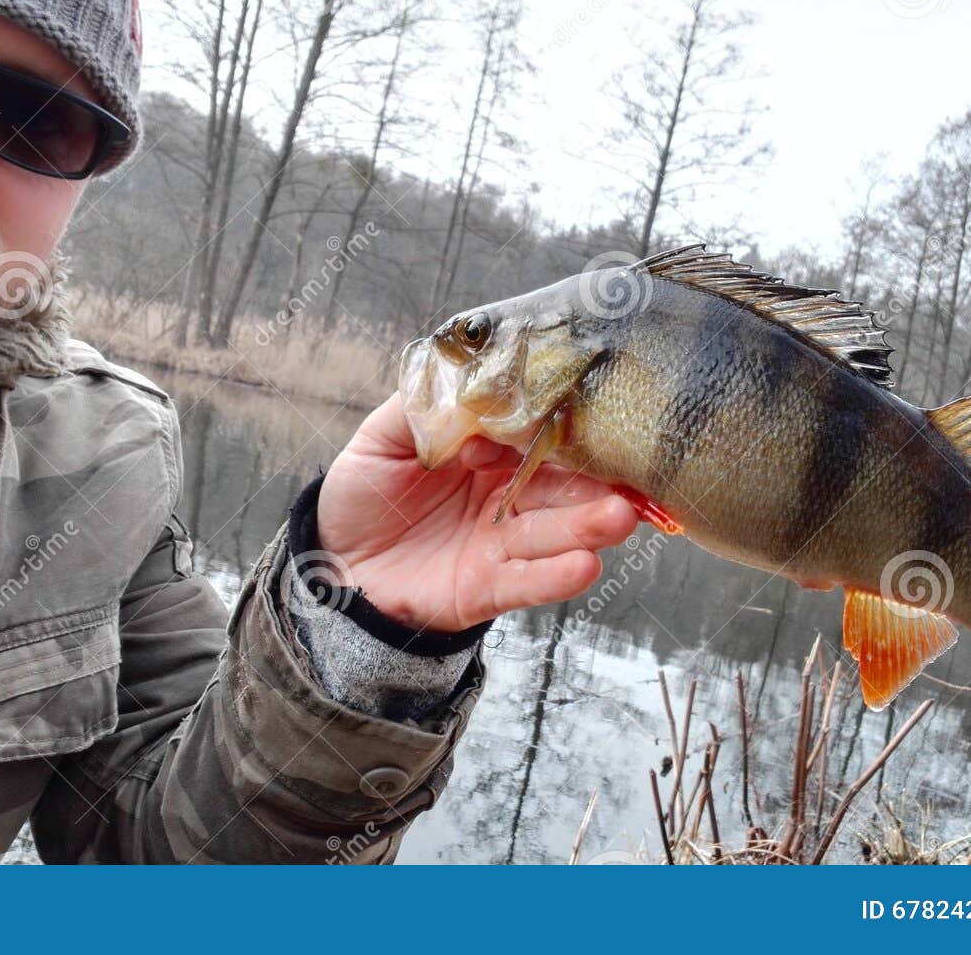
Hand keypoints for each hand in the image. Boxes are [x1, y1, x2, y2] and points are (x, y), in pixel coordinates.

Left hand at [316, 392, 638, 632]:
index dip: (563, 426)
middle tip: (630, 475)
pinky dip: (555, 576)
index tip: (595, 415)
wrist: (340, 563)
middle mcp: (508, 495)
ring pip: (554, 531)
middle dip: (598, 481)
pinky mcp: (489, 588)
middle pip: (562, 485)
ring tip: (619, 518)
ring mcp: (502, 543)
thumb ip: (422, 407)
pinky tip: (585, 567)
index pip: (537, 435)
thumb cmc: (365, 494)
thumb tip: (464, 382)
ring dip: (588, 526)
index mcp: (490, 453)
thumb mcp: (382, 437)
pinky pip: (527, 582)